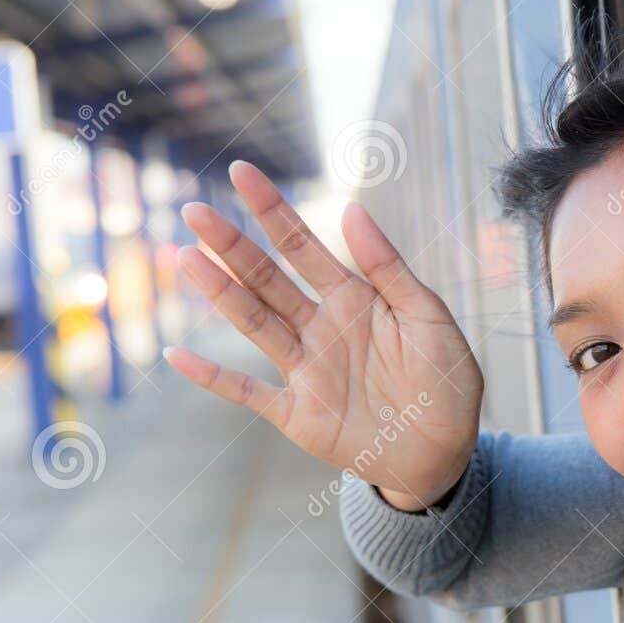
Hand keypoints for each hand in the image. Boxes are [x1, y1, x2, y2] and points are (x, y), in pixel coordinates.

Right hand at [165, 161, 483, 508]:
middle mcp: (320, 328)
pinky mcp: (298, 414)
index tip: (242, 172)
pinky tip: (178, 355)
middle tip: (195, 211)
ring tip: (186, 257)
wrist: (445, 450)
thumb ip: (389, 268)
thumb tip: (351, 208)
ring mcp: (305, 370)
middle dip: (231, 245)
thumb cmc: (444, 381)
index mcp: (352, 299)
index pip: (303, 246)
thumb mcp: (427, 316)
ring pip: (253, 323)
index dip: (273, 210)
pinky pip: (248, 392)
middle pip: (267, 279)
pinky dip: (213, 378)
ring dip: (220, 293)